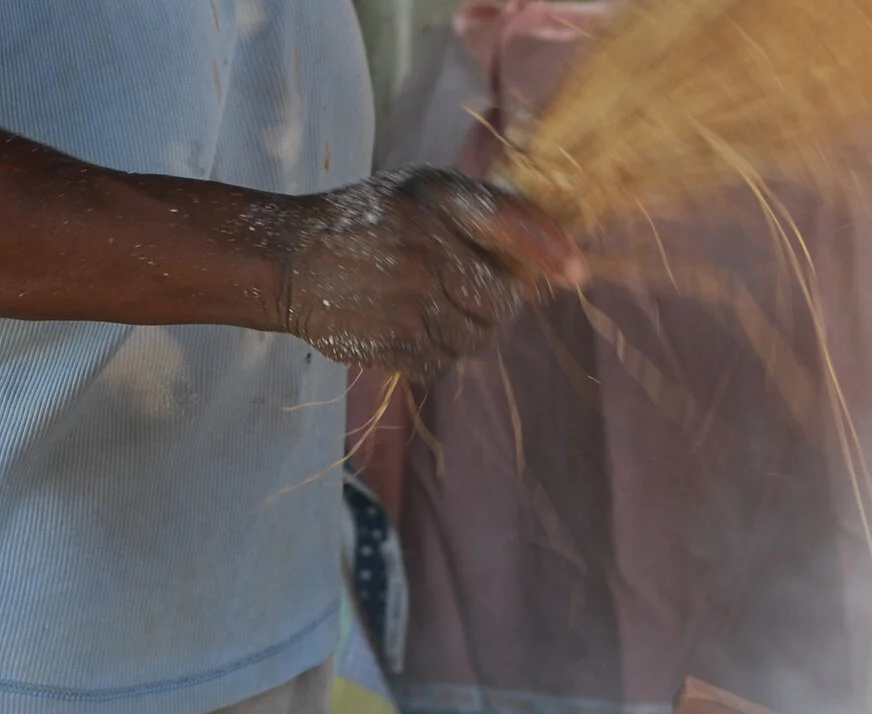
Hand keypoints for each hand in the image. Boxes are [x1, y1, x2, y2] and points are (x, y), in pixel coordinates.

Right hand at [275, 167, 585, 380]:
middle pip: (499, 302)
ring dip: (465, 329)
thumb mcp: (426, 193)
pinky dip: (438, 352)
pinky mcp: (393, 346)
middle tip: (460, 286)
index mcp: (435, 207)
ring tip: (428, 304)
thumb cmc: (372, 221)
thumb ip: (489, 211)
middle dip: (492, 301)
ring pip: (475, 337)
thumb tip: (563, 256)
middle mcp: (425, 254)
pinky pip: (444, 363)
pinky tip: (410, 327)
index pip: (509, 228)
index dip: (548, 253)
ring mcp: (408, 306)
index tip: (577, 272)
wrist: (293, 260)